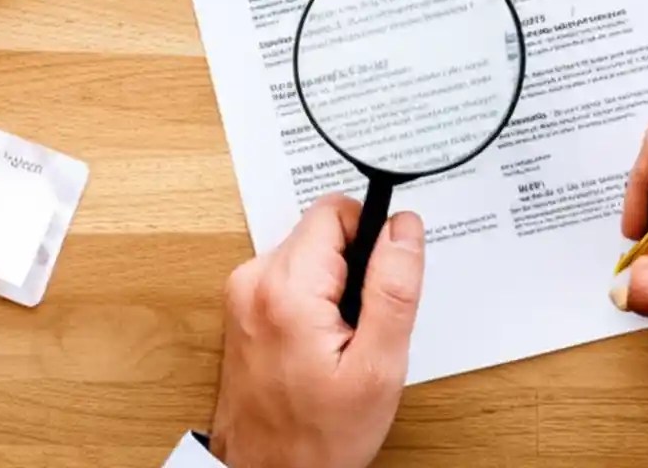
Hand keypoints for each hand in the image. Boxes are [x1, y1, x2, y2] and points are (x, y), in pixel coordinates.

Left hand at [211, 195, 425, 467]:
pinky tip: (321, 342)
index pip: (337, 211)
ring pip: (311, 253)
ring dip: (335, 286)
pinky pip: (293, 276)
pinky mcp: (244, 306)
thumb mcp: (378, 366)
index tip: (381, 283)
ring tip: (341, 339)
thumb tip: (404, 228)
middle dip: (356, 267)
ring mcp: (243, 293)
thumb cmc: (318, 436)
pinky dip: (315, 299)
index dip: (373, 238)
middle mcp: (254, 281)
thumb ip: (393, 288)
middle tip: (362, 325)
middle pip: (323, 230)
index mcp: (286, 288)